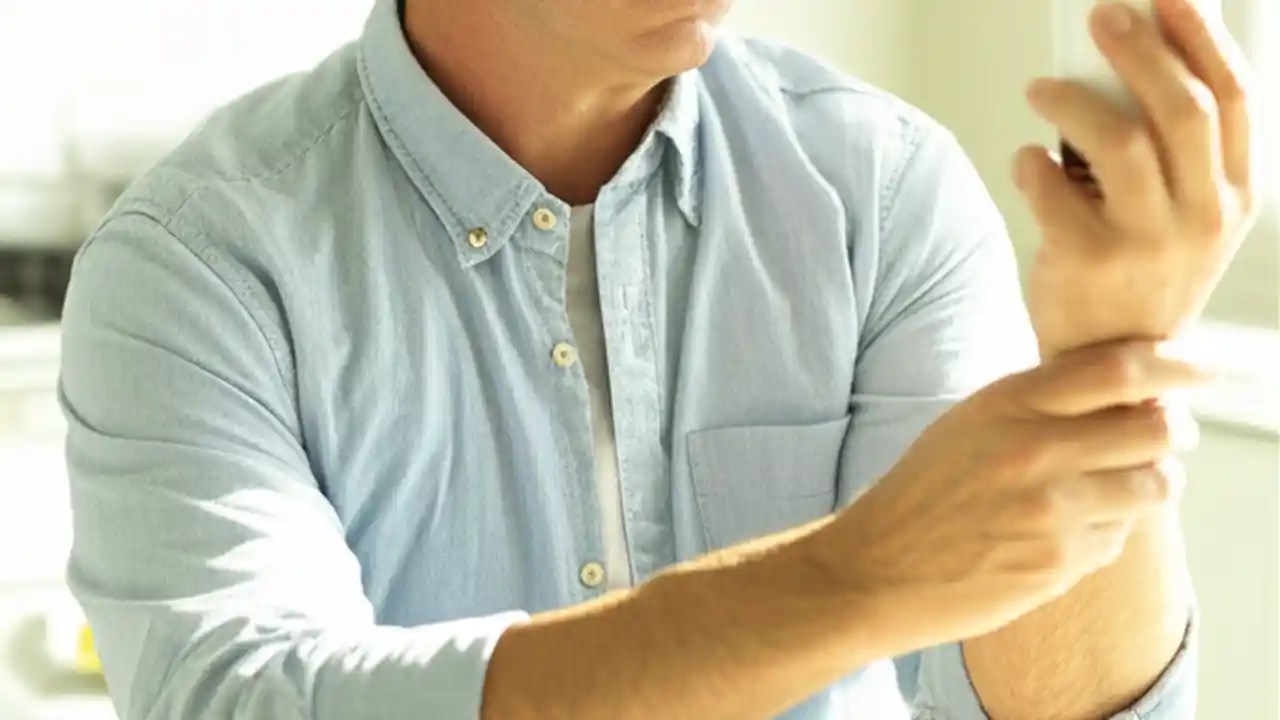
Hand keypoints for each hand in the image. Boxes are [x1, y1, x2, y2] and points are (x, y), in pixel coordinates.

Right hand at [834, 341, 1207, 653]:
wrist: (875, 569)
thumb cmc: (926, 491)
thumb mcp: (971, 423)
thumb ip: (1043, 401)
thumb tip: (1136, 387)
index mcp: (1007, 403)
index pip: (1119, 368)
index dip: (1175, 362)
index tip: (1198, 368)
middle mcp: (1033, 451)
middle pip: (1156, 425)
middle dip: (1176, 428)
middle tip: (1171, 432)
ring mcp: (1050, 510)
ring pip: (1155, 485)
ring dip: (1151, 482)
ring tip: (1118, 485)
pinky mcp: (1058, 562)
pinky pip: (1119, 537)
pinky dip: (1106, 531)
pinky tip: (1062, 533)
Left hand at [1018, 0, 1260, 357]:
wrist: (1111, 365)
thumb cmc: (1143, 275)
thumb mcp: (1188, 218)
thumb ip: (1179, 154)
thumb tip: (1138, 58)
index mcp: (1236, 196)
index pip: (1235, 98)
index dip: (1201, 37)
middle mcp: (1203, 217)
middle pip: (1179, 107)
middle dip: (1138, 49)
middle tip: (1100, 17)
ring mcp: (1148, 242)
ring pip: (1117, 140)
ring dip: (1070, 100)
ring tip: (1040, 90)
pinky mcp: (1088, 260)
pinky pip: (1051, 186)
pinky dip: (1030, 162)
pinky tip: (1025, 160)